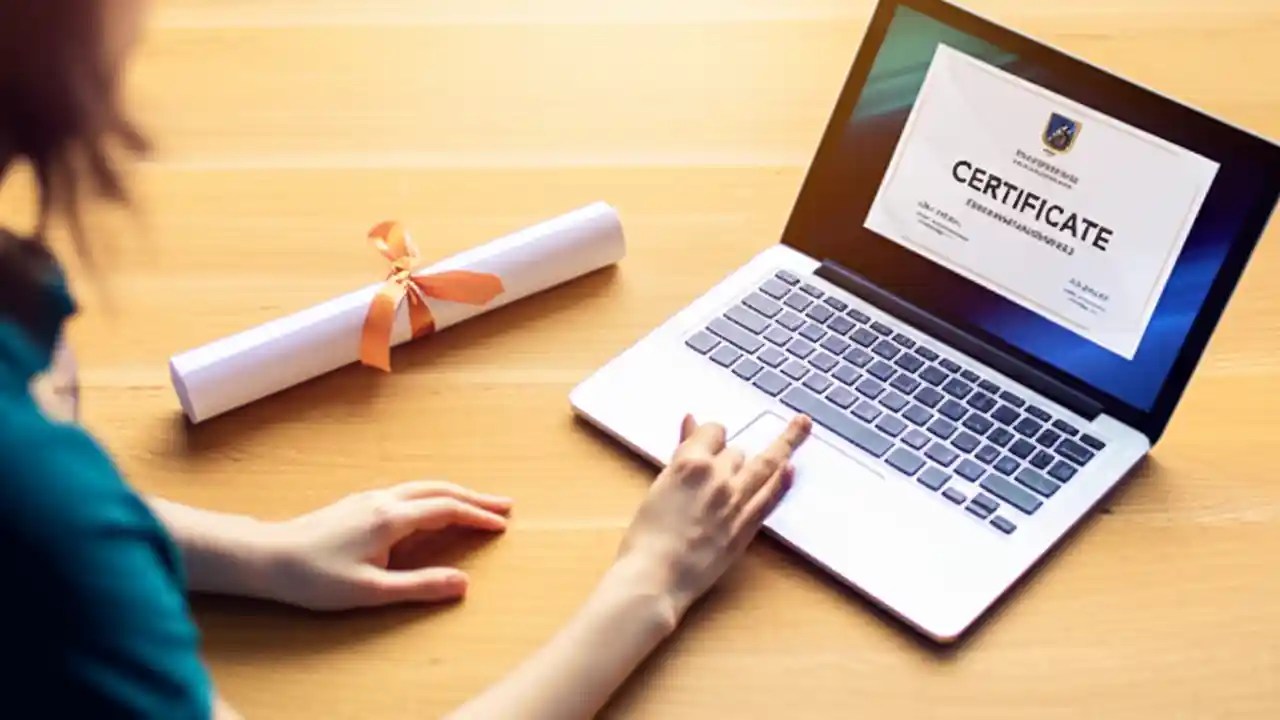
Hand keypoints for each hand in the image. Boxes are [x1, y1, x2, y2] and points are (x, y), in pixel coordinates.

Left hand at [261, 482, 512, 610]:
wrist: (265, 558)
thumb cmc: (314, 577)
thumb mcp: (371, 591)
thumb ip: (420, 585)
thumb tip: (463, 583)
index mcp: (391, 518)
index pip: (446, 510)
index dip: (476, 517)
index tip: (501, 526)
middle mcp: (383, 501)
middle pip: (438, 489)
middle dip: (473, 497)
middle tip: (503, 505)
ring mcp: (367, 499)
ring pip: (421, 487)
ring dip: (453, 493)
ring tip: (474, 503)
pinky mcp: (355, 504)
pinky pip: (405, 491)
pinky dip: (431, 495)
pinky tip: (429, 507)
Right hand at [615, 414, 811, 620]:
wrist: (655, 577)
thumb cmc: (646, 534)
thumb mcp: (660, 485)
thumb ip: (680, 452)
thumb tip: (691, 420)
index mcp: (690, 463)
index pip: (713, 431)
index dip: (710, 436)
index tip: (707, 443)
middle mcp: (718, 477)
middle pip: (735, 452)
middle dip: (730, 456)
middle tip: (719, 472)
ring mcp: (736, 501)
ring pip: (765, 464)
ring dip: (785, 442)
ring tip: (803, 423)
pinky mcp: (746, 527)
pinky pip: (771, 497)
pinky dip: (783, 481)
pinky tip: (793, 467)